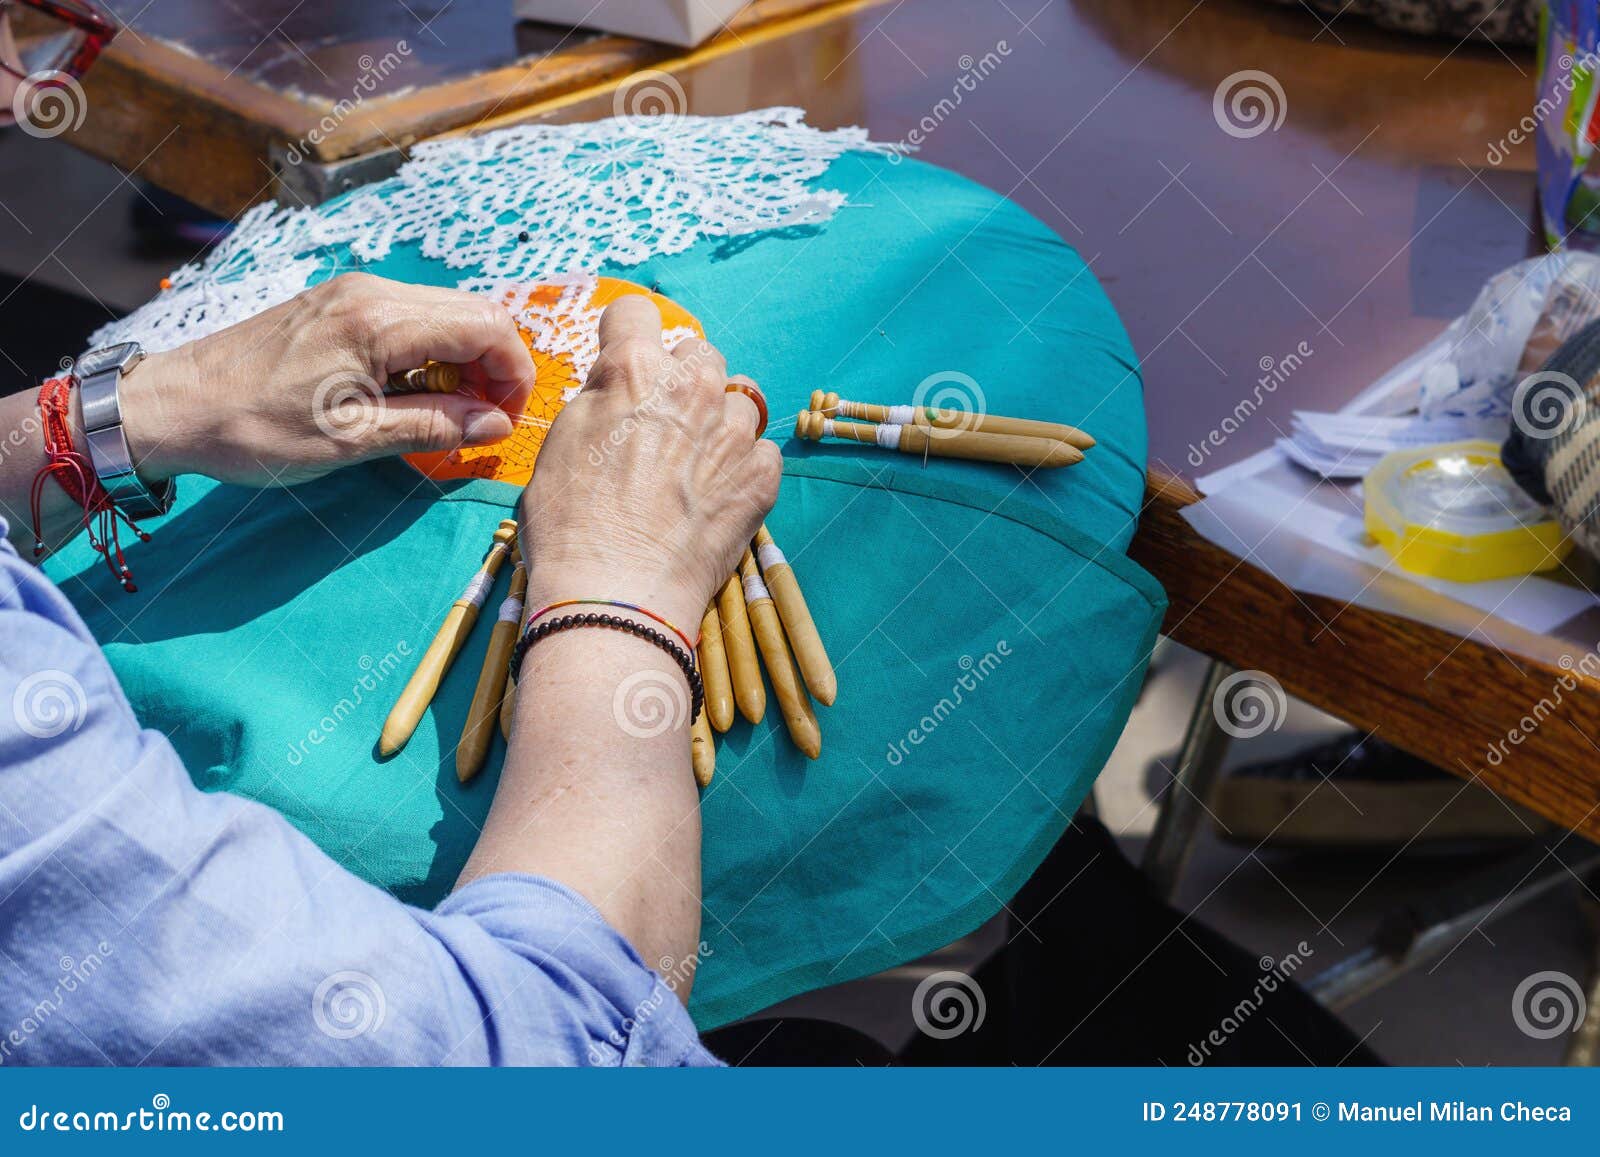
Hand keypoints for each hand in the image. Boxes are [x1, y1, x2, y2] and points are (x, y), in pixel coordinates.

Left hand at [117, 273, 535, 487]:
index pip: (487, 327)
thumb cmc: (255, 429)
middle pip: (474, 313)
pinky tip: (411, 395)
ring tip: (446, 416)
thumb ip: (434, 427)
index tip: (504, 420)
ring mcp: (354, 293)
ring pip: (445, 314)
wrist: (175, 405)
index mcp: (379, 321)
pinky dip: (431, 355)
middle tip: (483, 422)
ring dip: (464, 363)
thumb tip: (495, 424)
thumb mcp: (352, 441)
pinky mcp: (339, 304)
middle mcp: (373, 292)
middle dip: (495, 367)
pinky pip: (412, 319)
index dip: (513, 375)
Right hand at [518, 295, 781, 633]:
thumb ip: (598, 400)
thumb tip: (615, 388)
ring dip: (719, 423)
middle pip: (699, 354)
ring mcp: (733, 432)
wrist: (617, 597)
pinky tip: (714, 498)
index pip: (636, 312)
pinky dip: (743, 468)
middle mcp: (692, 388)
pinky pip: (761, 451)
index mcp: (633, 370)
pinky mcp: (762, 477)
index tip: (625, 357)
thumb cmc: (570, 526)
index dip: (626, 335)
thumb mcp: (559, 444)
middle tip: (661, 424)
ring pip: (739, 400)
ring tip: (692, 467)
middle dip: (682, 379)